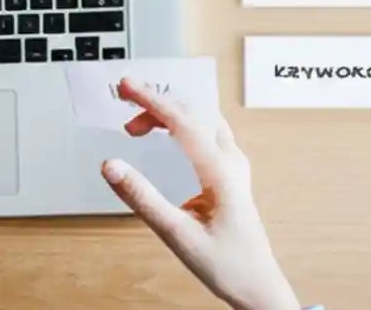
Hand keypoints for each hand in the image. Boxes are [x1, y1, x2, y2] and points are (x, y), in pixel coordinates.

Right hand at [101, 78, 299, 309]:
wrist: (259, 286)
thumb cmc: (227, 265)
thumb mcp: (177, 236)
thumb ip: (142, 199)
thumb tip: (112, 166)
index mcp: (221, 172)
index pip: (182, 120)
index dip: (150, 99)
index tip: (125, 86)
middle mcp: (231, 162)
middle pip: (192, 112)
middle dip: (155, 103)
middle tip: (123, 104)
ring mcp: (235, 165)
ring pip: (201, 119)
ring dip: (169, 112)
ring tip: (137, 124)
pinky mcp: (232, 172)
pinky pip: (208, 132)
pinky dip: (182, 123)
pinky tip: (166, 133)